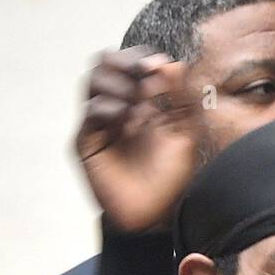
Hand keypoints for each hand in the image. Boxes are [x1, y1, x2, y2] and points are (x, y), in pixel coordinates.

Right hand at [75, 46, 205, 232]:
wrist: (155, 215)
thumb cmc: (171, 177)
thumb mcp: (186, 133)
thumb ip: (181, 97)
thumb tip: (170, 62)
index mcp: (140, 100)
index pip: (131, 61)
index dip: (141, 58)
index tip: (158, 68)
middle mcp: (117, 106)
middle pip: (104, 61)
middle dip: (124, 62)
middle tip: (143, 77)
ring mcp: (99, 123)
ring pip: (93, 79)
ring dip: (118, 84)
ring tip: (137, 106)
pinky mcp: (87, 142)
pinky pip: (91, 111)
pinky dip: (109, 107)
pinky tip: (127, 121)